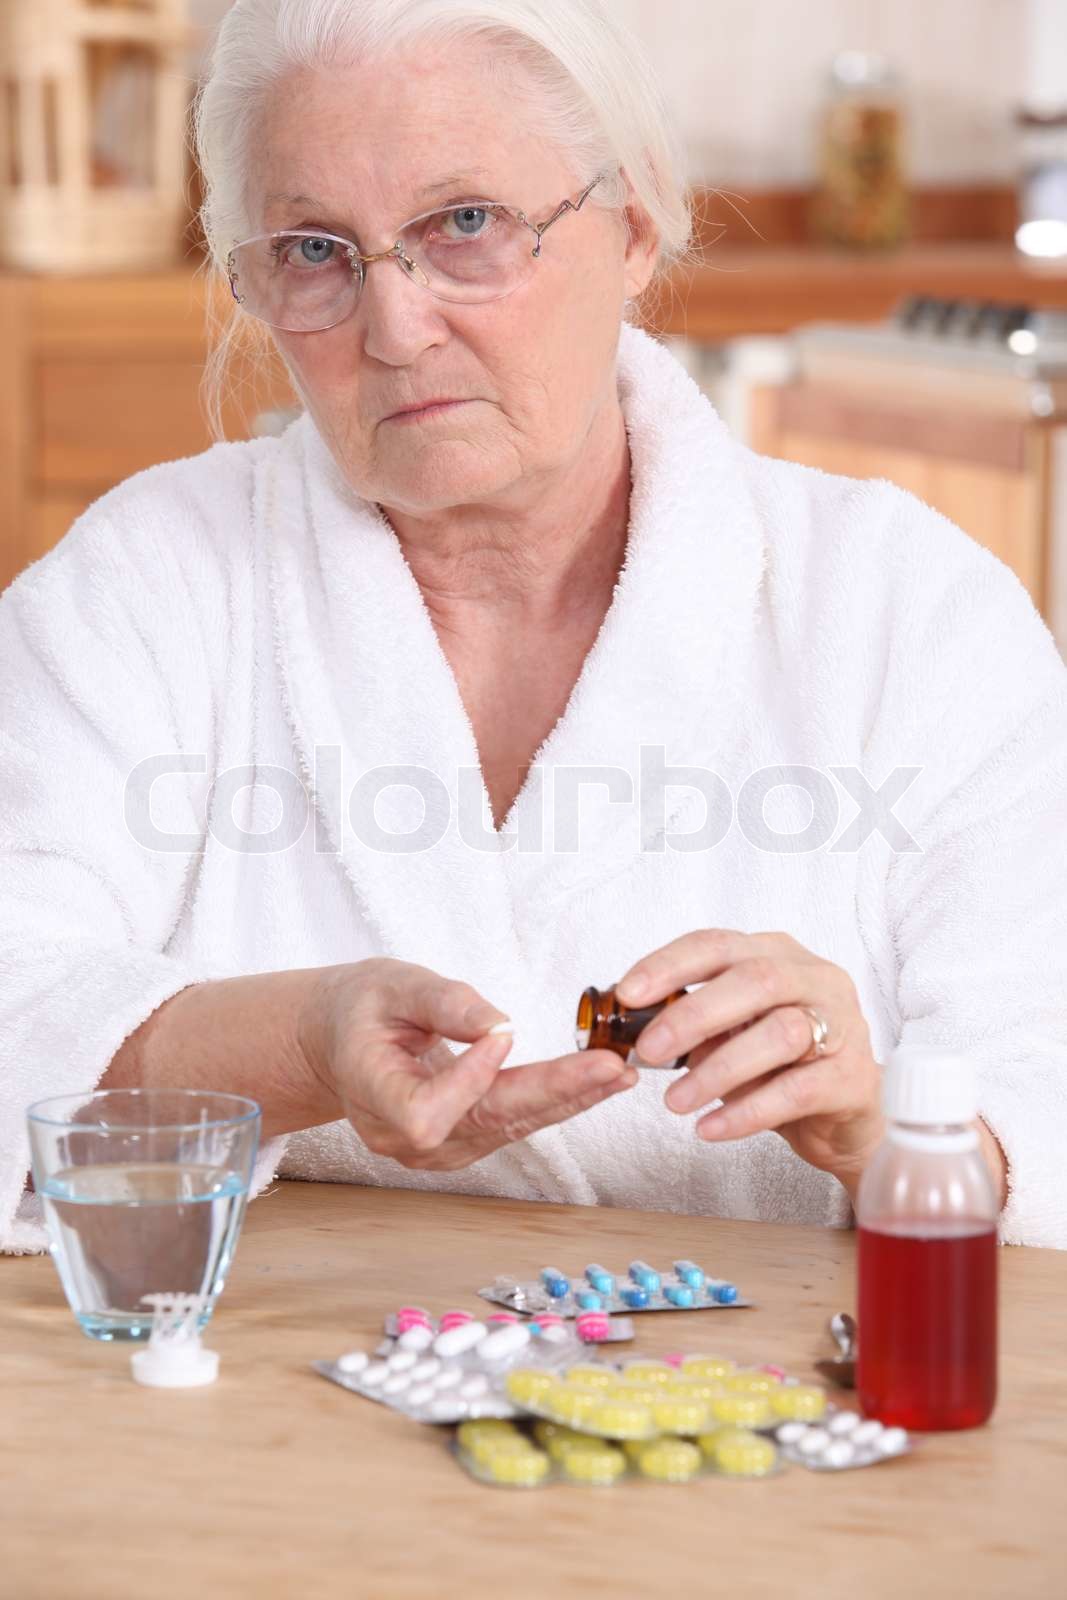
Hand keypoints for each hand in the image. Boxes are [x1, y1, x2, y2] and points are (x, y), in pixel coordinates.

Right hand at [302, 958, 637, 1170]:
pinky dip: (554, 1102)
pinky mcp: (459, 1144)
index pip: (425, 1111)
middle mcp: (401, 1137)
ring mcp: (432, 1149)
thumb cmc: (362, 1008)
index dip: (467, 1080)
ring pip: (509, 1128)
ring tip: (617, 1073)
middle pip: (486, 1124)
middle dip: (553, 1094)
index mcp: (373, 1094)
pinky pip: (512, 1125)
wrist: (340, 1040)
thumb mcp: (393, 984)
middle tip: (610, 1067)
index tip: (501, 1034)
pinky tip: (593, 1082)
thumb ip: (443, 1002)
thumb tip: (500, 1025)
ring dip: (566, 1100)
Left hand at [616, 930, 883, 1193]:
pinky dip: (747, 1111)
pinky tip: (711, 1127)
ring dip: (718, 1069)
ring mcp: (842, 1025)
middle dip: (693, 1015)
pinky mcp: (852, 1079)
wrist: (845, 1118)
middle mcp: (814, 979)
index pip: (718, 945)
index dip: (670, 965)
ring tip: (676, 1101)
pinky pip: (797, 1091)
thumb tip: (637, 1032)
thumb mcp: (732, 1033)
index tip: (629, 994)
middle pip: (754, 980)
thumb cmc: (783, 1065)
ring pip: (781, 1033)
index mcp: (778, 955)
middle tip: (649, 1051)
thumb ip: (696, 1024)